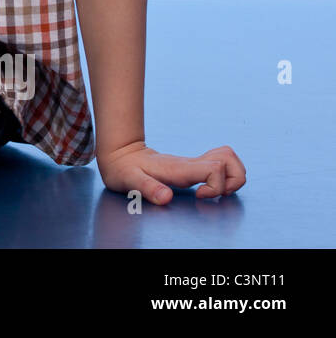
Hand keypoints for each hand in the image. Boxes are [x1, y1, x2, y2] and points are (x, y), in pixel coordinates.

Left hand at [97, 140, 245, 204]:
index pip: (214, 168)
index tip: (200, 195)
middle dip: (233, 179)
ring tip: (215, 190)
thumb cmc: (124, 169)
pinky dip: (224, 175)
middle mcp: (190, 164)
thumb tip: (166, 197)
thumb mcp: (130, 181)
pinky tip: (209, 187)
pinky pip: (220, 163)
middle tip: (215, 193)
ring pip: (228, 158)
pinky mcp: (192, 165)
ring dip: (232, 176)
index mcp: (179, 168)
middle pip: (229, 158)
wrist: (120, 154)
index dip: (216, 185)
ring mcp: (193, 163)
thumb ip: (148, 188)